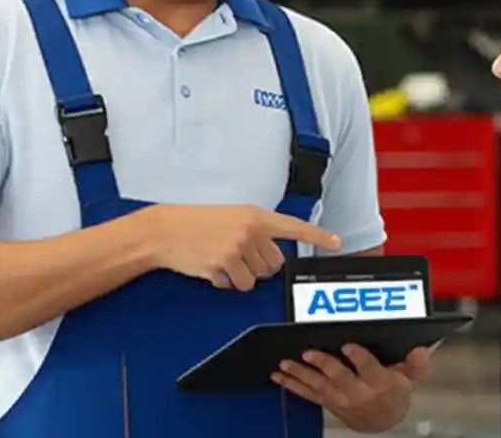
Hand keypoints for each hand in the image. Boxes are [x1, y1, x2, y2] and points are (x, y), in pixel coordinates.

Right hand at [141, 204, 340, 290]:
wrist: (164, 230)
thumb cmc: (195, 224)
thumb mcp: (230, 217)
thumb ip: (254, 232)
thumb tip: (271, 258)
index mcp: (254, 215)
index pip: (293, 226)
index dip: (317, 235)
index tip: (336, 242)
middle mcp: (250, 229)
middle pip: (275, 264)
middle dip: (259, 267)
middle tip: (238, 257)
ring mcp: (237, 247)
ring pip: (257, 278)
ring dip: (242, 277)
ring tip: (221, 260)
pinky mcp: (224, 264)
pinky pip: (239, 286)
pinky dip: (227, 284)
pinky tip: (213, 269)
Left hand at [272, 344, 432, 432]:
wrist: (382, 420)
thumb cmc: (394, 392)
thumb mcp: (410, 378)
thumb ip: (416, 364)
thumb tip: (423, 348)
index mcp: (381, 384)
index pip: (370, 369)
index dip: (359, 358)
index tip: (348, 345)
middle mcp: (358, 393)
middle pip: (340, 377)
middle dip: (324, 364)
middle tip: (309, 352)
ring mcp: (340, 399)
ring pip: (319, 385)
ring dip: (301, 374)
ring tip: (286, 363)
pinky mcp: (326, 401)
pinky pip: (307, 394)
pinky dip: (292, 385)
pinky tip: (278, 375)